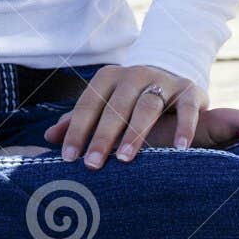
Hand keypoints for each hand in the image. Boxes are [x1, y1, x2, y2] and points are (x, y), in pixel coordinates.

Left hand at [43, 63, 205, 167]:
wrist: (171, 74)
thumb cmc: (129, 98)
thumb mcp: (104, 104)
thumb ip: (79, 120)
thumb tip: (48, 138)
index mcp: (109, 77)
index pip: (89, 104)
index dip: (77, 130)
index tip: (68, 158)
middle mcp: (135, 74)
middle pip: (116, 105)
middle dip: (103, 135)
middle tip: (93, 164)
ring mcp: (164, 80)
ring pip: (147, 105)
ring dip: (136, 132)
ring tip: (126, 158)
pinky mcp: (190, 89)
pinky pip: (186, 108)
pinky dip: (184, 127)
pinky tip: (179, 148)